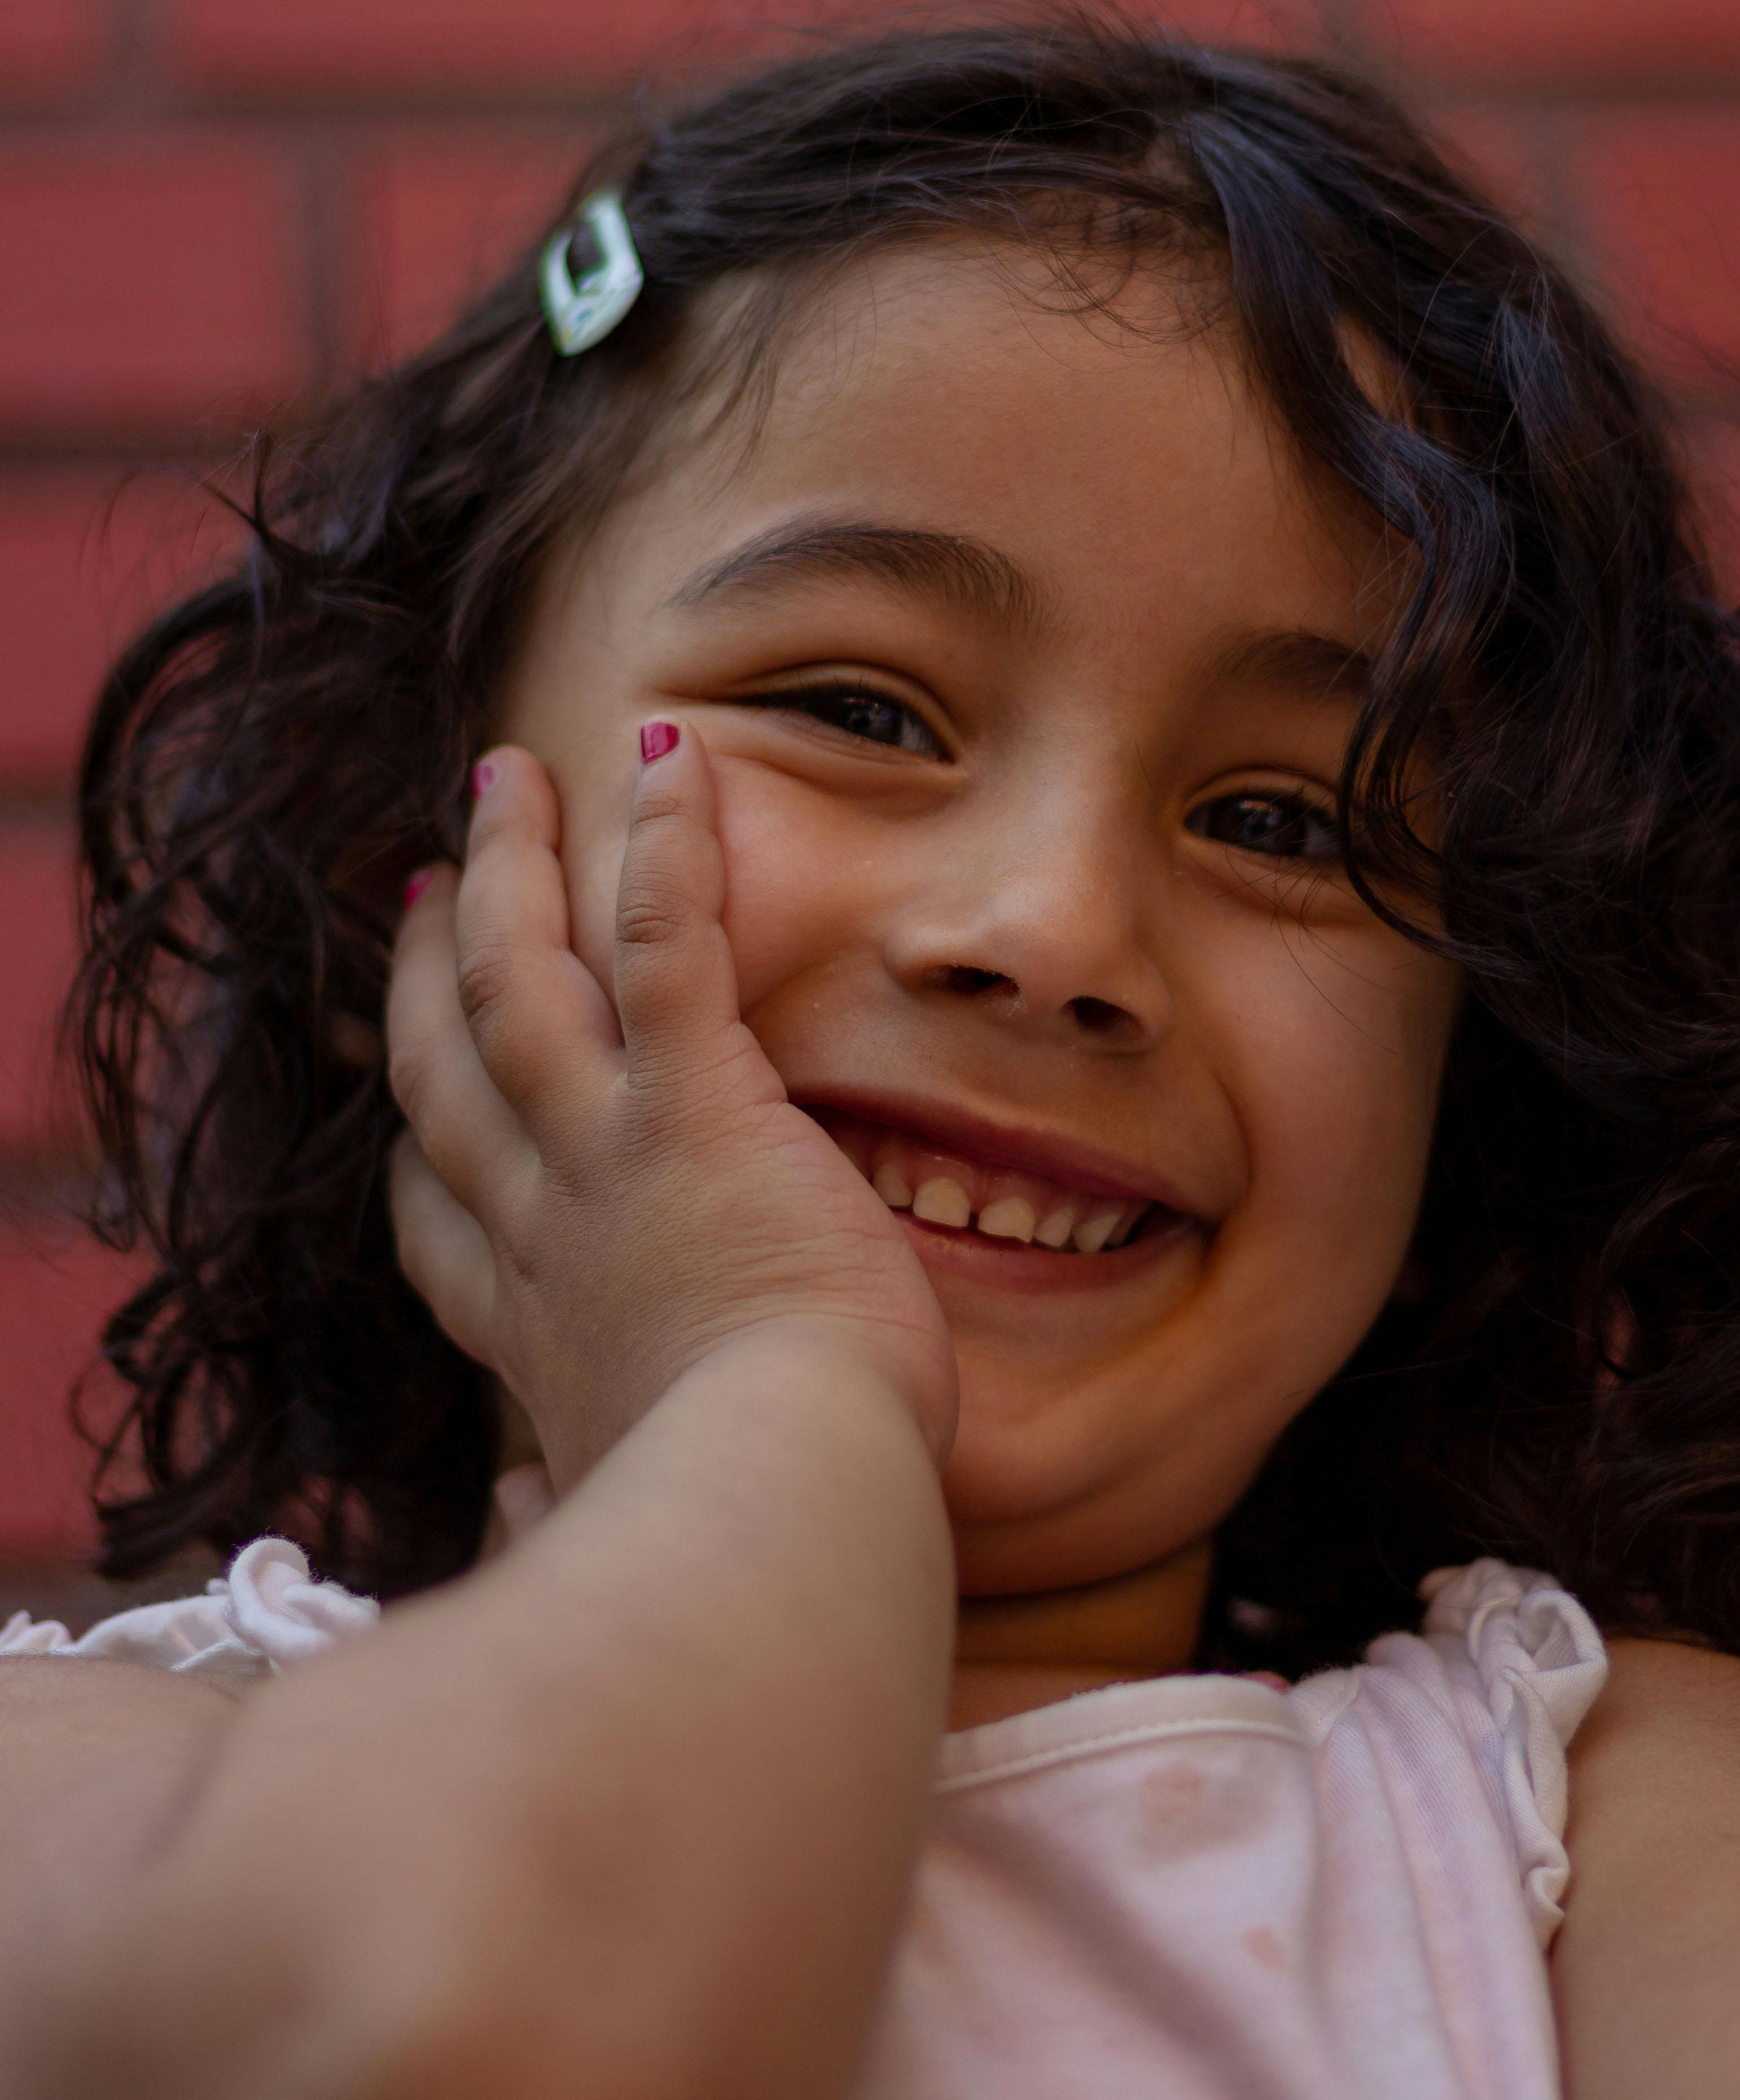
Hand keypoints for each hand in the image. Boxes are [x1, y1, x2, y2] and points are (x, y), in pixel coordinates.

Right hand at [386, 725, 957, 1489]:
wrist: (783, 1512)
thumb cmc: (747, 1534)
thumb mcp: (619, 1531)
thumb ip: (559, 1511)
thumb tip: (520, 1523)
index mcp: (535, 1335)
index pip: (439, 1223)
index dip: (414, 1148)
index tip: (407, 1097)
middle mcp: (546, 1225)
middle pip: (451, 1064)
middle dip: (425, 965)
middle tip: (417, 881)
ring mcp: (607, 1153)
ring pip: (518, 975)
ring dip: (506, 868)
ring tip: (504, 775)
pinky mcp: (697, 1104)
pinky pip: (667, 941)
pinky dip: (665, 844)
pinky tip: (670, 755)